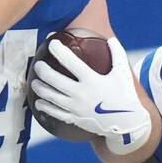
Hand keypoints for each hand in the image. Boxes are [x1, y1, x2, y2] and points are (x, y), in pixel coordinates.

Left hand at [30, 37, 151, 153]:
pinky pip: (55, 112)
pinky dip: (45, 107)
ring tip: (34, 81)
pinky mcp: (74, 118)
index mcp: (92, 80)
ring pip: (51, 96)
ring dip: (40, 88)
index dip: (59, 51)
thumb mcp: (123, 73)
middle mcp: (81, 94)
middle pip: (54, 79)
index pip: (70, 62)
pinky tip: (38, 102)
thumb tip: (111, 39)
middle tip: (38, 65)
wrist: (126, 123)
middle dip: (43, 70)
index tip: (52, 43)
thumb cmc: (124, 95)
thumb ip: (117, 54)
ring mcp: (76, 107)